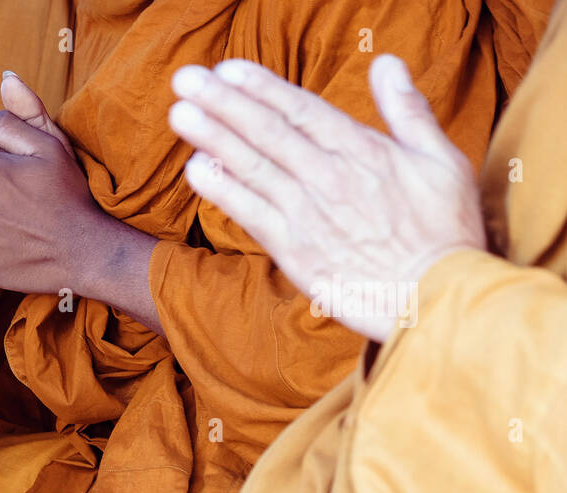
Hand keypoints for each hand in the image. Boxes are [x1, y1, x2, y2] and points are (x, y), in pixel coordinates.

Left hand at [168, 55, 485, 342]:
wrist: (436, 297)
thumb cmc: (445, 230)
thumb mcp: (441, 159)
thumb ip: (408, 109)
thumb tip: (387, 62)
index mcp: (363, 150)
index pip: (301, 110)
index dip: (261, 87)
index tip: (227, 69)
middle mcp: (330, 176)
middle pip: (268, 131)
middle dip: (223, 102)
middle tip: (185, 80)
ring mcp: (308, 213)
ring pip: (253, 167)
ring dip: (212, 138)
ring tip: (179, 113)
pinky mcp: (295, 250)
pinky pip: (251, 214)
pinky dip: (223, 190)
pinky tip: (196, 169)